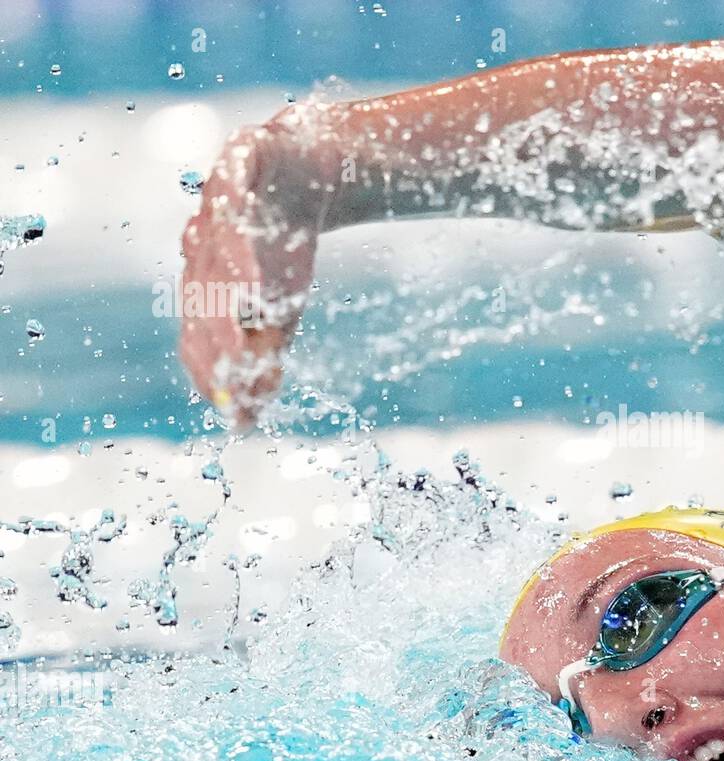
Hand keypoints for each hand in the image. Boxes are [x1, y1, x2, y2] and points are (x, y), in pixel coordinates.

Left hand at [179, 125, 320, 428]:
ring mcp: (216, 200)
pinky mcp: (240, 158)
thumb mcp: (283, 313)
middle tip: (234, 375)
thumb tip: (245, 423)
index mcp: (204, 281)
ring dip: (227, 281)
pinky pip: (233, 189)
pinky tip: (256, 264)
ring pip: (215, 243)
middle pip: (201, 291)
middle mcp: (200, 242)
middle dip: (216, 336)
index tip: (225, 405)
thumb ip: (263, 361)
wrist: (311, 171)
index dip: (206, 365)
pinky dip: (240, 222)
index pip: (195, 328)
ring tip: (245, 315)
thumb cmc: (286, 248)